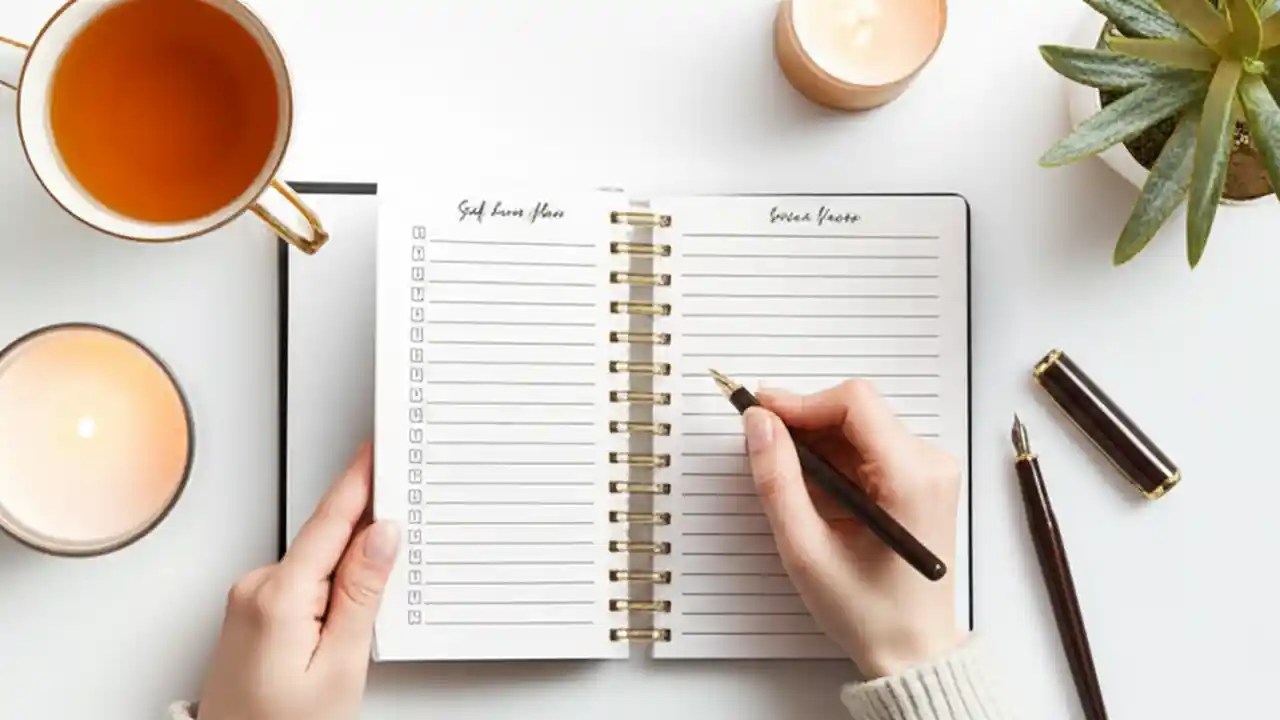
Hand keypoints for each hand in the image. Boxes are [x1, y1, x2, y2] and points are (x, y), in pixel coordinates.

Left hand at [197, 444, 398, 719]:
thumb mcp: (339, 667)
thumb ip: (362, 595)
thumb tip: (382, 536)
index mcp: (278, 596)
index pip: (330, 521)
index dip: (359, 481)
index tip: (378, 449)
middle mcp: (256, 588)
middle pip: (326, 541)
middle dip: (366, 539)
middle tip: (404, 545)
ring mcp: (249, 600)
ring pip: (317, 565)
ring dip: (348, 575)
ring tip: (362, 629)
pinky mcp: (251, 613)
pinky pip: (302, 583)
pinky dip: (329, 590)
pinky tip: (342, 626)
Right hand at [744, 381, 963, 676]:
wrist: (912, 650)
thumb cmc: (869, 612)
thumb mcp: (806, 550)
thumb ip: (777, 480)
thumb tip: (758, 425)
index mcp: (911, 479)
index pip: (854, 403)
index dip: (801, 401)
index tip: (761, 413)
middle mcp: (929, 466)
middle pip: (856, 410)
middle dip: (804, 422)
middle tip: (762, 445)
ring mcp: (929, 472)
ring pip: (859, 427)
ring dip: (817, 443)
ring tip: (788, 480)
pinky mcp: (920, 480)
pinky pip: (869, 448)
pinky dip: (834, 460)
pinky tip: (814, 490)